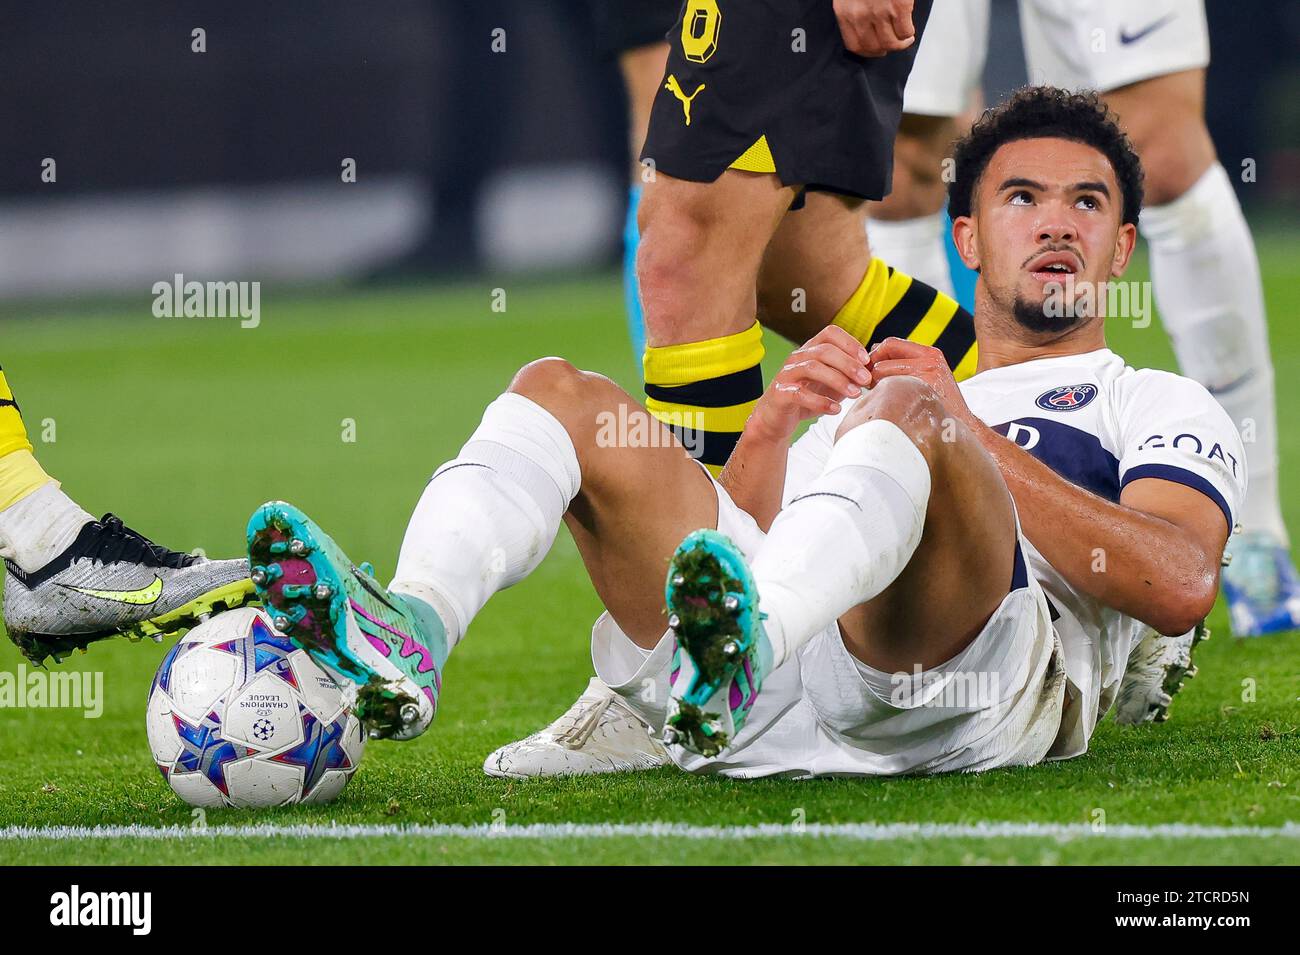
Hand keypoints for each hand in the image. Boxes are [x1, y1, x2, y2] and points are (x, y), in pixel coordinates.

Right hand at [749, 325, 869, 442]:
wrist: (777, 420)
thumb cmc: (807, 398)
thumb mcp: (831, 382)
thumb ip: (848, 373)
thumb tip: (874, 367)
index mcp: (810, 350)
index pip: (830, 333)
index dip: (850, 343)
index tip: (867, 360)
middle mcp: (797, 358)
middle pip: (824, 350)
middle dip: (849, 364)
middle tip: (865, 379)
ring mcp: (787, 375)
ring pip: (812, 368)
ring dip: (837, 380)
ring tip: (855, 394)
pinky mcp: (780, 394)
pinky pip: (800, 393)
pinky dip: (820, 401)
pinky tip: (835, 409)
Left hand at [833, 0, 915, 56]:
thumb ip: (854, 10)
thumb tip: (867, 29)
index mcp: (844, 11)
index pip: (854, 45)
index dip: (867, 51)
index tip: (875, 50)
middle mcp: (859, 15)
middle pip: (872, 47)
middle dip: (885, 49)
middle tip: (893, 44)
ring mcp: (879, 12)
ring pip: (890, 42)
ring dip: (900, 43)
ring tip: (905, 38)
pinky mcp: (898, 7)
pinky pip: (904, 32)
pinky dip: (908, 33)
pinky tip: (909, 29)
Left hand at [865, 337, 978, 427]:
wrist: (959, 427)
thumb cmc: (939, 405)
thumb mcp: (927, 377)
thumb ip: (905, 364)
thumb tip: (874, 353)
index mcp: (930, 354)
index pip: (891, 343)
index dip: (875, 354)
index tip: (869, 369)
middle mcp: (929, 359)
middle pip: (883, 354)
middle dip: (871, 368)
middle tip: (870, 384)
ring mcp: (924, 374)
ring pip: (880, 370)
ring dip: (874, 383)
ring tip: (880, 395)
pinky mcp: (918, 389)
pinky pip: (885, 386)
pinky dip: (880, 394)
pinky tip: (887, 404)